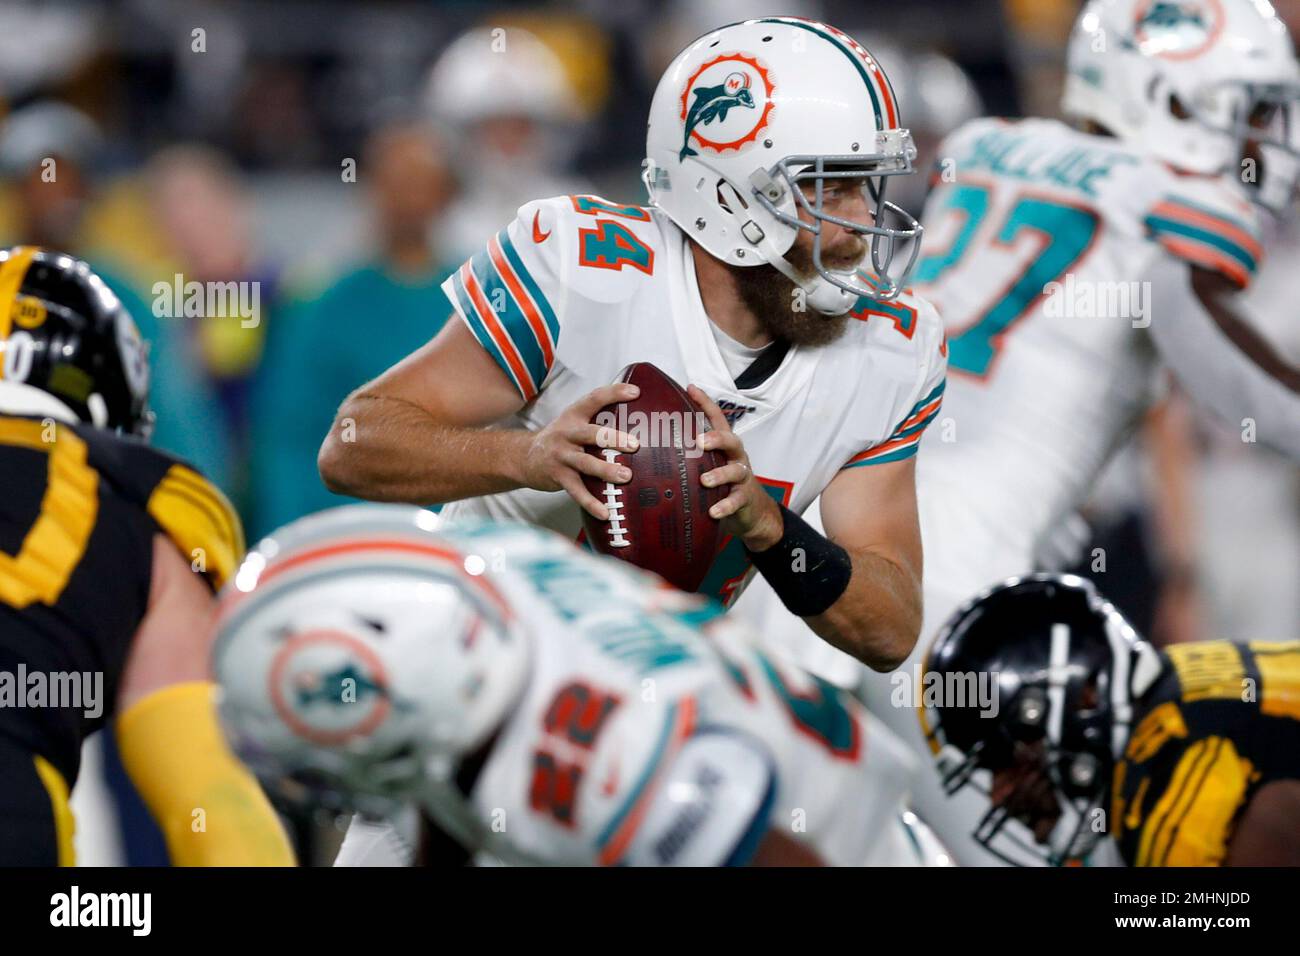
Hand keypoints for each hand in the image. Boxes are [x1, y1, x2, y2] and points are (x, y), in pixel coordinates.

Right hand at [520, 383, 640, 518]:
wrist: (524, 457)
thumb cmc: (561, 439)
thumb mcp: (574, 423)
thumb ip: (598, 421)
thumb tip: (638, 421)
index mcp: (574, 415)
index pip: (594, 399)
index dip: (614, 393)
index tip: (635, 392)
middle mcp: (567, 433)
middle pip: (591, 434)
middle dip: (613, 438)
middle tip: (635, 445)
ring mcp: (561, 456)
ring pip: (585, 463)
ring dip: (606, 470)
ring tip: (626, 476)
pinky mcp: (558, 476)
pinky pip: (577, 491)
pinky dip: (591, 503)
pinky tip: (606, 513)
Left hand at [689, 384, 783, 550]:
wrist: (752, 510)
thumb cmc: (722, 483)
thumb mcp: (708, 463)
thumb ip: (689, 453)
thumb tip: (650, 446)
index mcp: (723, 445)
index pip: (716, 418)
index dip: (705, 403)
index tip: (690, 388)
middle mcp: (734, 456)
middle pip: (730, 440)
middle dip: (716, 438)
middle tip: (699, 441)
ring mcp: (741, 476)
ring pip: (734, 470)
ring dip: (719, 474)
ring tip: (704, 480)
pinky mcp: (744, 497)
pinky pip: (735, 501)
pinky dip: (724, 506)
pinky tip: (713, 512)